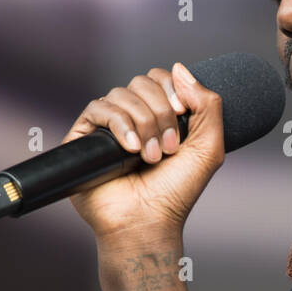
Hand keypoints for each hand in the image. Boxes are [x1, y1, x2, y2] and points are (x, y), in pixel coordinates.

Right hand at [61, 63, 224, 240]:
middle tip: (169, 148)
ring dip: (143, 124)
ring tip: (151, 157)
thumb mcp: (208, 146)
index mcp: (158, 115)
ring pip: (121, 94)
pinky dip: (120, 125)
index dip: (172, 89)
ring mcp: (106, 127)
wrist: (148, 222)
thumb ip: (208, 104)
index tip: (183, 115)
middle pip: (142, 82)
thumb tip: (180, 68)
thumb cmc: (176, 191)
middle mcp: (131, 118)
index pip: (160, 78)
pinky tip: (131, 150)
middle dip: (161, 112)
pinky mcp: (83, 138)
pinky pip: (98, 109)